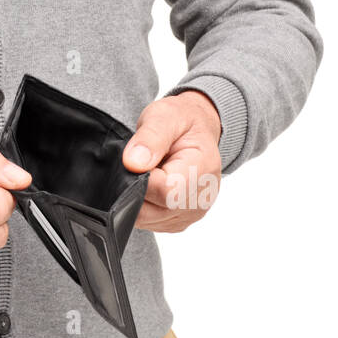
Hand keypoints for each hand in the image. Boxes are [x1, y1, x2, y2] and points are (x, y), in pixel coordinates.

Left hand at [121, 90, 222, 231]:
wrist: (195, 130)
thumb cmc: (181, 121)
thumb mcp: (164, 116)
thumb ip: (150, 138)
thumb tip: (133, 163)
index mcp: (204, 169)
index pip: (166, 191)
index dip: (142, 178)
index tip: (138, 159)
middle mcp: (202, 198)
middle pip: (154, 209)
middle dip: (136, 187)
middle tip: (140, 163)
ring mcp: (191, 214)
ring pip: (146, 219)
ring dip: (137, 197)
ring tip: (148, 172)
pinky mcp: (178, 222)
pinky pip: (148, 221)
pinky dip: (142, 205)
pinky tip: (149, 184)